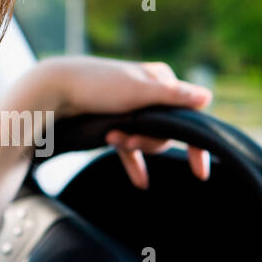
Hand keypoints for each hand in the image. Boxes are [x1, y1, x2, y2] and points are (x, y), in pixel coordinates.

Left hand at [0, 55, 212, 190]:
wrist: (53, 90)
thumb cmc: (97, 86)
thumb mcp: (139, 91)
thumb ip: (174, 97)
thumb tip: (207, 98)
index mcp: (160, 79)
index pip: (188, 115)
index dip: (196, 143)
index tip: (200, 172)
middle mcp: (149, 92)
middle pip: (165, 130)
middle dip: (148, 140)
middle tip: (126, 139)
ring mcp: (131, 107)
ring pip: (147, 138)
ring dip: (134, 144)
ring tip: (111, 139)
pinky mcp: (114, 121)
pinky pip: (130, 147)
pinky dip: (134, 162)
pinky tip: (141, 182)